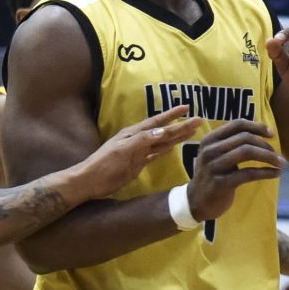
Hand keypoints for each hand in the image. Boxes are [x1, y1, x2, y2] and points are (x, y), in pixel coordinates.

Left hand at [75, 104, 201, 199]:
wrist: (89, 181)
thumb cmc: (105, 164)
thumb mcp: (124, 150)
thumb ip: (143, 140)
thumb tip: (163, 131)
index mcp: (135, 133)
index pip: (158, 122)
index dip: (173, 115)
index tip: (187, 108)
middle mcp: (138, 140)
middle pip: (164, 131)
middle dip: (181, 126)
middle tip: (198, 121)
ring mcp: (138, 152)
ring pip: (162, 142)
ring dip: (176, 137)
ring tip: (191, 132)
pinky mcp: (137, 164)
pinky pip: (155, 154)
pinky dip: (165, 150)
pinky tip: (172, 148)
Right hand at [184, 117, 284, 221]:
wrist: (196, 202)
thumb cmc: (213, 175)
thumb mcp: (217, 155)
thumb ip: (233, 143)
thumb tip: (264, 133)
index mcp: (210, 139)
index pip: (237, 124)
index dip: (257, 126)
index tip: (272, 133)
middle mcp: (210, 150)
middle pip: (245, 138)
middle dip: (265, 145)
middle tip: (278, 155)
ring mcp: (214, 166)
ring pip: (247, 152)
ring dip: (268, 157)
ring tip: (280, 163)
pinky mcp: (221, 183)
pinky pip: (248, 173)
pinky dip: (265, 172)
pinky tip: (275, 174)